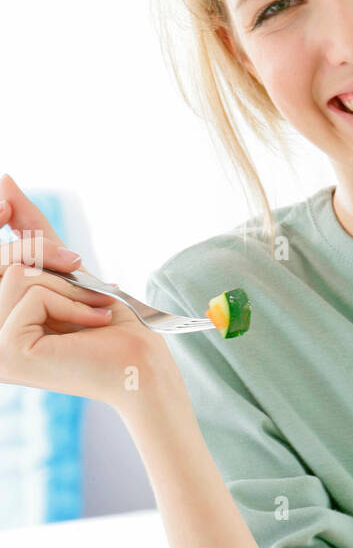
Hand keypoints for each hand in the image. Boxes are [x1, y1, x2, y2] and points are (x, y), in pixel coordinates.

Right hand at [0, 174, 171, 410]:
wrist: (144, 364)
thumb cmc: (113, 324)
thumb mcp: (67, 268)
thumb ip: (32, 232)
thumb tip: (5, 183)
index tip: (5, 200)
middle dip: (45, 254)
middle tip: (81, 269)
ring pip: (16, 273)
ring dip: (67, 285)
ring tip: (93, 309)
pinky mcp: (9, 350)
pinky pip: (32, 291)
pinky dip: (71, 301)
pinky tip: (92, 324)